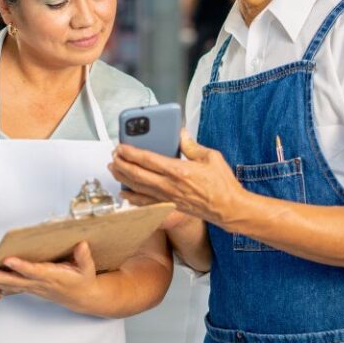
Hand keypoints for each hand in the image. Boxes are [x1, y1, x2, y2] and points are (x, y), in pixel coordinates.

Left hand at [0, 242, 98, 312]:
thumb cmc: (83, 280)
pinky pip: (11, 287)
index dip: (22, 266)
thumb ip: (83, 256)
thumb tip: (81, 244)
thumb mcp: (88, 269)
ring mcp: (33, 288)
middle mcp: (39, 284)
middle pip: (14, 281)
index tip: (9, 260)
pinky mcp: (30, 288)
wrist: (81, 298)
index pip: (35, 271)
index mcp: (53, 277)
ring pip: (9, 285)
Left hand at [109, 129, 243, 225]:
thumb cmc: (223, 184)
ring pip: (138, 188)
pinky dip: (133, 198)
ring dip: (123, 178)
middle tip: (113, 156)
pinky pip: (146, 203)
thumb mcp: (210, 157)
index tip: (120, 147)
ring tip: (114, 169)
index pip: (148, 160)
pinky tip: (124, 194)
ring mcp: (168, 199)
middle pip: (137, 174)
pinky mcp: (170, 207)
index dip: (131, 153)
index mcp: (179, 171)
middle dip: (122, 164)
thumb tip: (181, 133)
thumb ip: (191, 145)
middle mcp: (170, 186)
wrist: (229, 209)